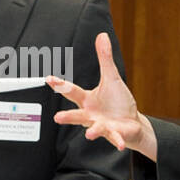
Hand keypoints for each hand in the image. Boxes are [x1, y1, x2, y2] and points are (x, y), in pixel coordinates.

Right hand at [49, 31, 156, 159]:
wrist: (131, 123)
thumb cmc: (118, 102)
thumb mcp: (111, 77)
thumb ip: (104, 58)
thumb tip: (102, 35)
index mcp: (88, 101)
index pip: (71, 91)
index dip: (60, 85)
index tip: (49, 79)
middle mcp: (91, 115)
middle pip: (77, 115)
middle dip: (68, 116)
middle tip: (57, 118)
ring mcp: (102, 125)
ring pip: (95, 128)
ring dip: (93, 131)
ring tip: (90, 134)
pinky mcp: (115, 133)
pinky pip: (115, 137)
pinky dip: (118, 141)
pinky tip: (120, 144)